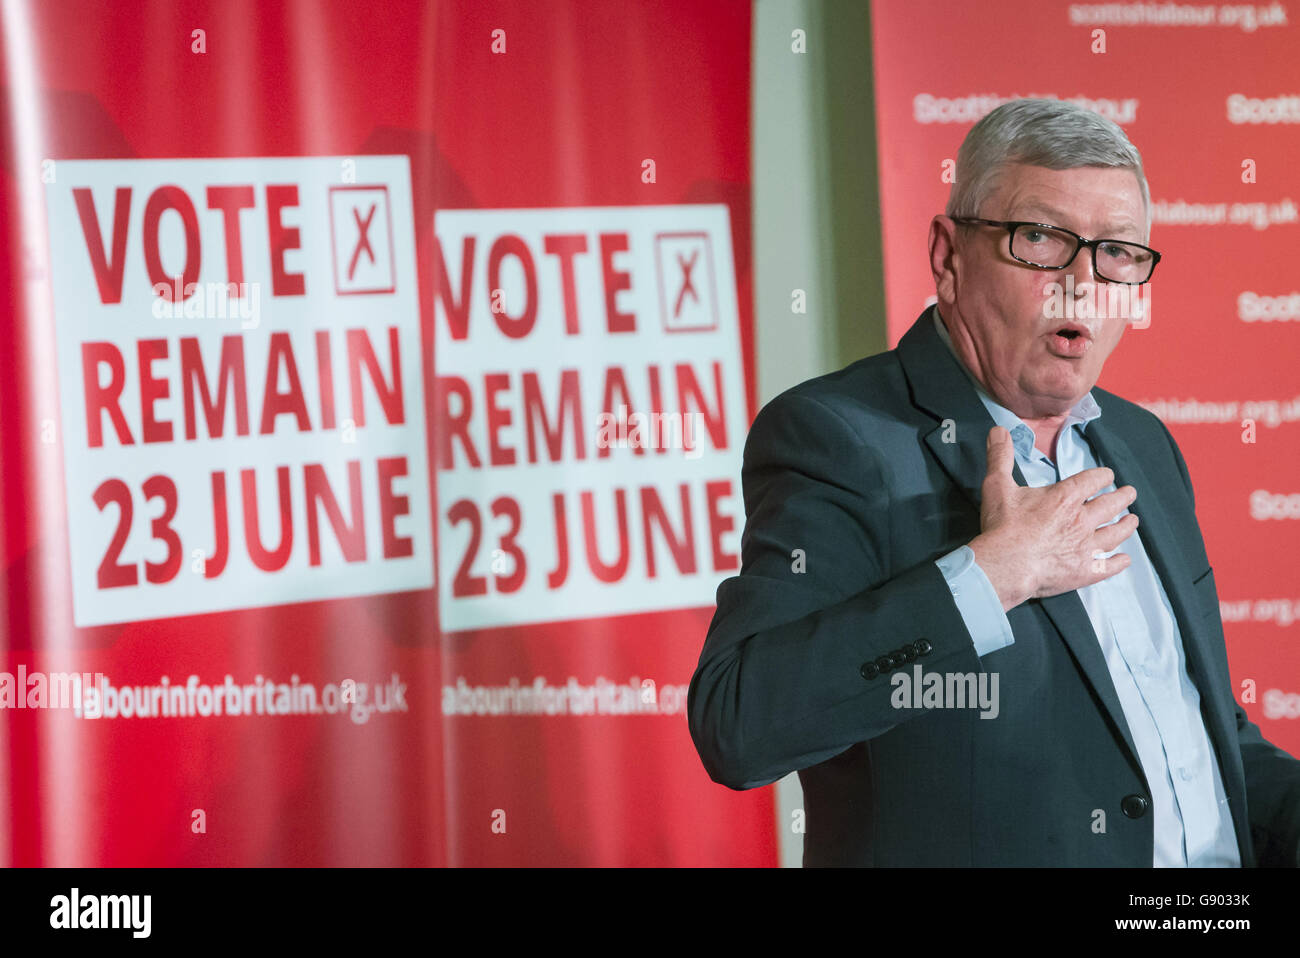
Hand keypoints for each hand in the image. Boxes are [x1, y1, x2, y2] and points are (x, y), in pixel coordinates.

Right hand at [967, 425, 1138, 610]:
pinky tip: (1125, 559)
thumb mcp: (997, 485)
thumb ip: (1000, 456)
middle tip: (1130, 493)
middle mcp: (1081, 520)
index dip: (1102, 476)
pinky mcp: (1084, 571)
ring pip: (1115, 533)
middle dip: (1122, 497)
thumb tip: (998, 429)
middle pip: (1110, 505)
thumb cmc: (1002, 526)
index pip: (1093, 480)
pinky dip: (1119, 562)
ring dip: (1126, 526)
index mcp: (1064, 497)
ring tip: (1133, 521)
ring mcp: (1086, 547)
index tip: (1107, 474)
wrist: (1005, 566)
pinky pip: (1109, 566)